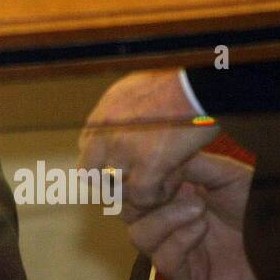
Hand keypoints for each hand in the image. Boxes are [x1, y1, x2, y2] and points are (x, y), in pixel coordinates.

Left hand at [79, 70, 217, 209]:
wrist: (194, 84)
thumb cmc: (172, 83)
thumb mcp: (131, 91)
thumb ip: (119, 113)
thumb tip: (119, 123)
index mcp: (100, 117)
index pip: (85, 151)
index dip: (105, 163)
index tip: (125, 166)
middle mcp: (104, 134)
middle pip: (91, 174)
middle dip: (112, 183)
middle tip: (137, 181)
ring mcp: (123, 150)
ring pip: (115, 189)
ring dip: (136, 191)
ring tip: (158, 183)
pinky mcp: (148, 163)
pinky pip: (142, 195)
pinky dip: (156, 196)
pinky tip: (171, 185)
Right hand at [126, 151, 261, 279]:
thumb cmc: (255, 203)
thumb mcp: (222, 173)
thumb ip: (187, 164)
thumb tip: (154, 159)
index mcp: (169, 195)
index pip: (130, 188)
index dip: (134, 179)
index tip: (152, 169)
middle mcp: (165, 221)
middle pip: (126, 213)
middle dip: (141, 199)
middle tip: (166, 189)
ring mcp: (174, 249)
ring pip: (139, 236)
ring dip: (164, 219)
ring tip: (197, 210)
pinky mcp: (186, 276)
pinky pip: (163, 261)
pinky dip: (178, 241)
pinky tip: (200, 228)